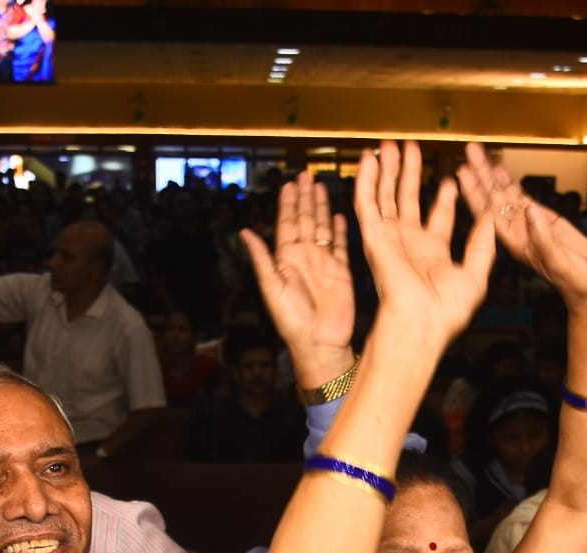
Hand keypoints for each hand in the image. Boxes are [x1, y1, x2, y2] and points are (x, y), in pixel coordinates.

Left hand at [240, 172, 354, 382]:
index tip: (289, 184)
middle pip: (304, 220)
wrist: (320, 342)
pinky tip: (339, 215)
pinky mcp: (342, 272)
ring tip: (320, 186)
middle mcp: (305, 257)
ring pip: (322, 227)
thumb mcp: (272, 287)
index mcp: (286, 259)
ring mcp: (324, 263)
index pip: (287, 224)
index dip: (288, 203)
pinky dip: (340, 230)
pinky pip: (340, 245)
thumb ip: (262, 258)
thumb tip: (244, 231)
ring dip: (321, 207)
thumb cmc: (293, 321)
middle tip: (306, 175)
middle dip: (305, 198)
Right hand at [354, 141, 494, 351]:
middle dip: (409, 174)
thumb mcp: (475, 275)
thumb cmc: (446, 311)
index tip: (451, 179)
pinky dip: (367, 180)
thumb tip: (490, 219)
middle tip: (412, 149)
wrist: (421, 322)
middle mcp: (409, 244)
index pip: (437, 218)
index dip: (444, 198)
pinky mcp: (373, 237)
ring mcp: (390, 239)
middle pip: (407, 200)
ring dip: (388, 170)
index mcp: (433, 254)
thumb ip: (482, 246)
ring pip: (386, 196)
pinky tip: (370, 159)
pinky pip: (366, 203)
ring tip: (391, 145)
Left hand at [456, 143, 586, 309]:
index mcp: (516, 244)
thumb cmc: (577, 282)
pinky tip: (500, 169)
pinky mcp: (542, 220)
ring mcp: (528, 225)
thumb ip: (544, 239)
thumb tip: (529, 210)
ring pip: (505, 195)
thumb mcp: (561, 262)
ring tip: (478, 153)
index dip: (476, 193)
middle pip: (493, 199)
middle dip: (480, 175)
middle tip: (469, 150)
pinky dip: (510, 182)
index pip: (490, 214)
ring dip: (491, 174)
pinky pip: (521, 198)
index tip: (464, 173)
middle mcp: (517, 233)